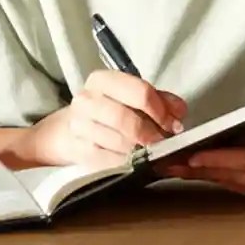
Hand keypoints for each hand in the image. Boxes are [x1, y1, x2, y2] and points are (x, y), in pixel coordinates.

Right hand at [26, 70, 186, 168]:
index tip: (173, 123)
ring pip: (120, 143)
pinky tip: (137, 163)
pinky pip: (111, 161)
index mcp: (102, 80)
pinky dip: (129, 164)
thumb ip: (159, 100)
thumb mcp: (131, 97)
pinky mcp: (80, 151)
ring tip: (152, 153)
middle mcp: (87, 100)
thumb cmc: (106, 110)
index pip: (139, 91)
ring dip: (142, 152)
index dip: (161, 110)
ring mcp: (80, 127)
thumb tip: (179, 111)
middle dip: (151, 134)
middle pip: (126, 119)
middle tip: (164, 143)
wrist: (66, 131)